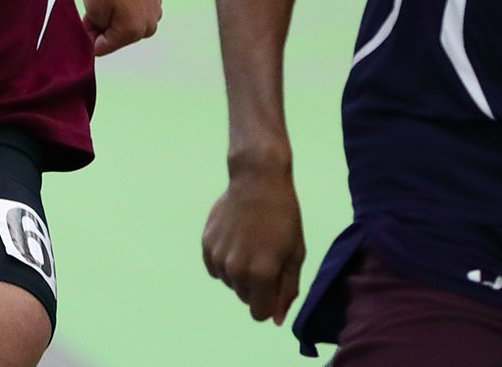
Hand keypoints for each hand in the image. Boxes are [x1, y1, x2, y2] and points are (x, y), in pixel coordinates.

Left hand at [81, 0, 160, 55]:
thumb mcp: (92, 8)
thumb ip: (96, 31)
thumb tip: (101, 39)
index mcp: (133, 31)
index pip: (102, 48)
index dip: (88, 35)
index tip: (84, 18)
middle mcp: (149, 26)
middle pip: (116, 38)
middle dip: (102, 27)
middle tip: (93, 4)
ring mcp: (155, 13)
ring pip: (126, 26)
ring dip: (113, 17)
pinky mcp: (155, 0)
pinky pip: (134, 12)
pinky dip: (124, 6)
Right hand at [202, 164, 305, 324]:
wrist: (256, 180)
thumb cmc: (284, 217)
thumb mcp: (296, 254)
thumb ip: (287, 290)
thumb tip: (276, 320)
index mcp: (261, 274)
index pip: (260, 313)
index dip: (270, 302)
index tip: (275, 283)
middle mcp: (236, 269)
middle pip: (244, 298)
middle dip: (256, 286)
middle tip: (266, 257)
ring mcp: (218, 257)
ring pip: (230, 283)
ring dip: (240, 273)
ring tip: (251, 245)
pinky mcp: (206, 245)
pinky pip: (215, 269)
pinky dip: (225, 262)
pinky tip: (235, 240)